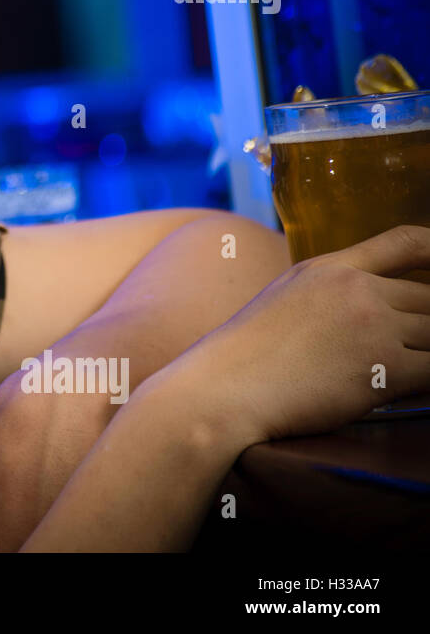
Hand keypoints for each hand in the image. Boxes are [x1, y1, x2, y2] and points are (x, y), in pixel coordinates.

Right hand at [166, 224, 429, 444]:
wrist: (224, 388)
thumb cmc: (244, 355)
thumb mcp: (283, 298)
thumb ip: (327, 292)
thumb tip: (364, 307)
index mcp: (330, 268)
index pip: (407, 242)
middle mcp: (357, 290)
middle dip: (428, 325)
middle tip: (410, 347)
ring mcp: (373, 327)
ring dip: (426, 354)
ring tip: (404, 371)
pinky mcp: (385, 369)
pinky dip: (428, 382)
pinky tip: (408, 390)